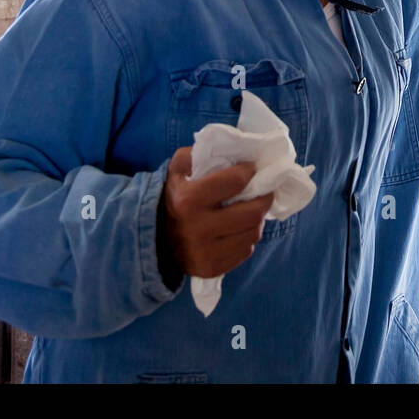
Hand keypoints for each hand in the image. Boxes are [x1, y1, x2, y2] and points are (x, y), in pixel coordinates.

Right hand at [158, 146, 274, 279]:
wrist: (152, 236)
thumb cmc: (173, 196)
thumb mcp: (178, 169)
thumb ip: (199, 154)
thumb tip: (233, 149)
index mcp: (188, 200)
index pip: (236, 182)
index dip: (249, 171)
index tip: (252, 168)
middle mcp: (197, 229)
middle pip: (252, 213)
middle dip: (264, 198)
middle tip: (265, 191)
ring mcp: (204, 253)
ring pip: (253, 234)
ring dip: (256, 219)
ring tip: (250, 210)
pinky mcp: (211, 269)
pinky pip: (245, 251)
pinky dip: (246, 238)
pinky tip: (238, 229)